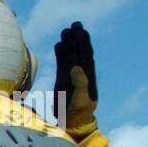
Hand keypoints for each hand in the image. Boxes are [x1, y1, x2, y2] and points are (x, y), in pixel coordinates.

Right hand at [53, 21, 97, 139]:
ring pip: (70, 56)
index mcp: (88, 76)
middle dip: (77, 38)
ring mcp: (71, 76)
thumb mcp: (82, 99)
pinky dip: (61, 54)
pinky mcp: (62, 80)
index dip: (84, 43)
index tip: (82, 31)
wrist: (72, 122)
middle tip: (75, 24)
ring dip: (68, 44)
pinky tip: (59, 44)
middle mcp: (81, 73)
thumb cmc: (79, 112)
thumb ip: (81, 84)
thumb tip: (77, 68)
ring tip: (66, 30)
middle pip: (79, 52)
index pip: (86, 56)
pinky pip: (62, 63)